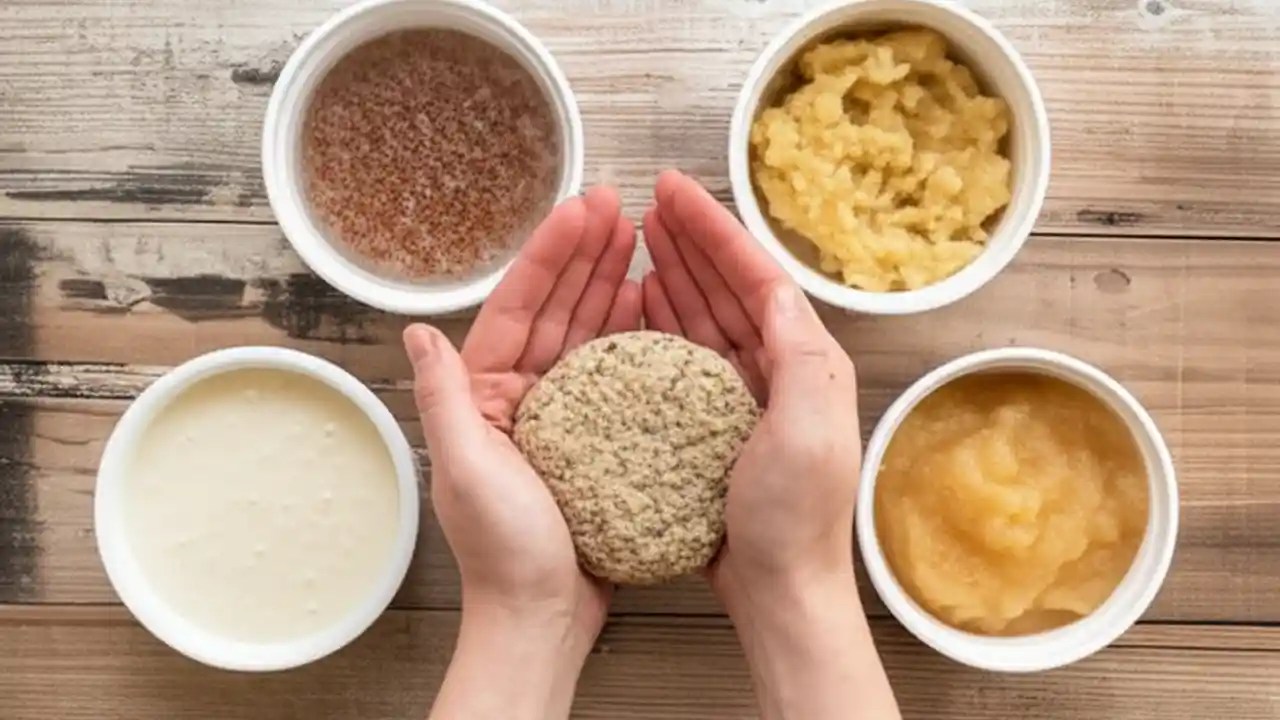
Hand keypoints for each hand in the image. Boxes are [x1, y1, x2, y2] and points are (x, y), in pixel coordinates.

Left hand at [406, 187, 640, 719]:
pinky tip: (647, 305)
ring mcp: (559, 414)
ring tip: (636, 239)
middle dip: (583, 254)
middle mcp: (519, 396)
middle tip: (617, 206)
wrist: (544, 616)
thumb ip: (446, 398)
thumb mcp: (468, 468)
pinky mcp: (594, 436)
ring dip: (608, 283)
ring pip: (584, 332)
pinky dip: (629, 335)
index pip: (518, 306)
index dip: (550, 254)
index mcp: (484, 395)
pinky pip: (612, 372)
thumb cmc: (504, 552)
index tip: (581, 210)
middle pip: (554, 308)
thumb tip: (417, 333)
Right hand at [642, 171, 898, 719]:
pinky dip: (665, 321)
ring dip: (677, 272)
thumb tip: (773, 287)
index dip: (715, 230)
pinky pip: (687, 356)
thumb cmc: (795, 517)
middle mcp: (778, 369)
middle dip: (693, 239)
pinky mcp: (714, 423)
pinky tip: (641, 302)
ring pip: (707, 314)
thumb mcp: (809, 428)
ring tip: (641, 237)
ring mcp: (744, 395)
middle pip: (731, 285)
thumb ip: (798, 354)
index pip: (757, 276)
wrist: (780, 590)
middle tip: (650, 200)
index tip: (672, 191)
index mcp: (806, 360)